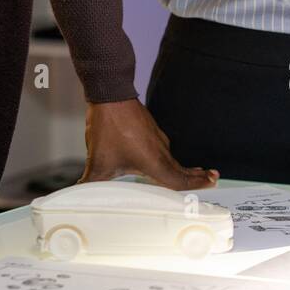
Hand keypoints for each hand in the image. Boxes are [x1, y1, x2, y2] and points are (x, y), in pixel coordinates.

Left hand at [81, 99, 217, 190]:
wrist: (111, 94)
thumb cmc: (109, 126)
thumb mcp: (98, 160)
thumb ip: (91, 181)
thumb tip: (78, 194)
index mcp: (154, 162)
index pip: (179, 180)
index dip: (196, 184)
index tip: (212, 183)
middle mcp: (160, 151)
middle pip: (182, 170)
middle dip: (197, 176)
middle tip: (212, 178)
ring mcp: (157, 139)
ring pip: (174, 160)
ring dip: (185, 168)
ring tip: (194, 172)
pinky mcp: (151, 131)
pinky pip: (165, 150)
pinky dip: (171, 159)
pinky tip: (164, 160)